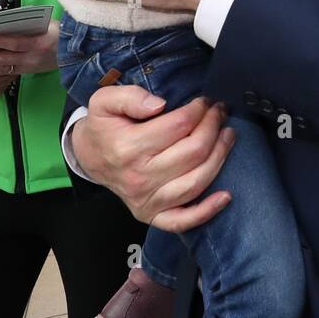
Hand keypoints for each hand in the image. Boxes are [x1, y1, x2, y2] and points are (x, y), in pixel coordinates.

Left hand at [0, 22, 58, 75]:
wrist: (75, 52)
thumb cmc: (59, 33)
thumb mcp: (47, 25)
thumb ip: (27, 24)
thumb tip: (1, 21)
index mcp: (40, 43)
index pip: (14, 44)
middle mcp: (33, 58)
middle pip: (3, 60)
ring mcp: (29, 67)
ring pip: (1, 69)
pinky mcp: (26, 71)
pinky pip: (5, 72)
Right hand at [69, 85, 236, 231]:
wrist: (89, 158)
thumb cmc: (104, 128)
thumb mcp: (103, 101)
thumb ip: (129, 97)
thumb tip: (159, 104)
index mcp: (128, 147)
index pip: (179, 126)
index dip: (198, 110)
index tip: (205, 101)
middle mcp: (139, 177)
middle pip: (193, 152)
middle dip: (213, 127)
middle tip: (219, 112)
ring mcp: (147, 200)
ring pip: (196, 181)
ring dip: (220, 156)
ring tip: (228, 135)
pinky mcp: (152, 215)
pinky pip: (183, 220)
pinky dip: (207, 211)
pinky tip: (226, 196)